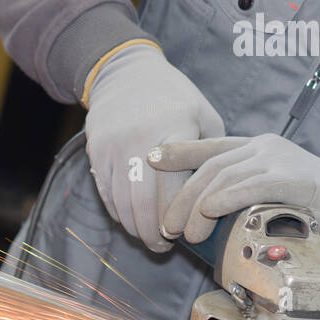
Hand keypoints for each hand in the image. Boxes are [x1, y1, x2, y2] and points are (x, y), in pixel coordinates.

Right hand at [84, 42, 224, 251]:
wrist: (126, 72)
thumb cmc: (175, 99)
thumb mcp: (204, 115)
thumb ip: (212, 153)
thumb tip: (223, 195)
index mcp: (174, 128)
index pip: (174, 186)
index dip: (178, 215)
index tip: (184, 234)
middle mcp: (140, 137)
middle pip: (143, 200)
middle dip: (153, 231)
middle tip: (164, 247)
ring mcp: (114, 144)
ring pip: (121, 200)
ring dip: (134, 226)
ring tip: (148, 239)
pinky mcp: (96, 149)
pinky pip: (105, 191)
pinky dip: (118, 212)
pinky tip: (130, 221)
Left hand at [149, 134, 319, 259]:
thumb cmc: (317, 212)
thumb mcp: (274, 199)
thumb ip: (245, 198)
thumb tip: (207, 221)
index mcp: (260, 148)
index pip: (211, 146)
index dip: (178, 151)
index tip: (149, 159)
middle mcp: (267, 147)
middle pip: (210, 166)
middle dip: (181, 196)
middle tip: (166, 226)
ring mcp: (282, 159)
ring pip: (225, 176)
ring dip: (198, 205)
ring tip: (185, 233)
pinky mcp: (298, 179)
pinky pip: (253, 184)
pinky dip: (227, 197)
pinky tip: (211, 209)